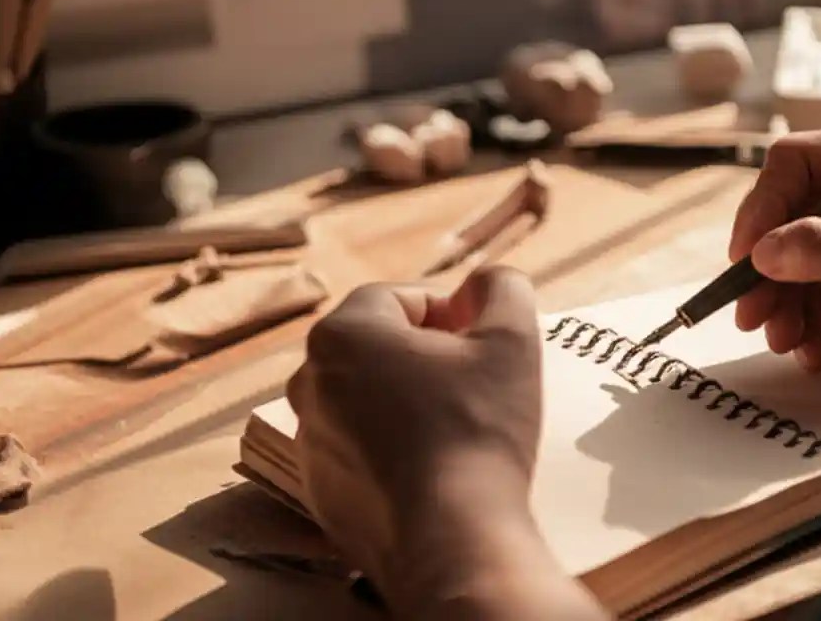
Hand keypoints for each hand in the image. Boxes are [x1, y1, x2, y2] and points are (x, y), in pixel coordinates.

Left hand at [287, 267, 606, 619]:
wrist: (452, 539)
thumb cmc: (479, 429)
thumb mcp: (511, 339)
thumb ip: (502, 287)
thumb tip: (486, 282)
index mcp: (342, 334)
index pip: (399, 298)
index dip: (450, 314)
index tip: (481, 344)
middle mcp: (309, 383)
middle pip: (377, 348)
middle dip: (425, 357)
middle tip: (475, 384)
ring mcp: (309, 442)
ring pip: (367, 401)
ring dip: (408, 403)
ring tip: (459, 429)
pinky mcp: (320, 492)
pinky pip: (360, 452)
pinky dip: (393, 451)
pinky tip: (438, 469)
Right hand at [730, 127, 820, 368]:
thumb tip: (763, 252)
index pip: (797, 163)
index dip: (764, 204)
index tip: (747, 253)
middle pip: (786, 219)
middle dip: (768, 271)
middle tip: (751, 316)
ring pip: (793, 264)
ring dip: (783, 305)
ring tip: (787, 343)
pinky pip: (813, 296)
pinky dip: (806, 324)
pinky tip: (813, 353)